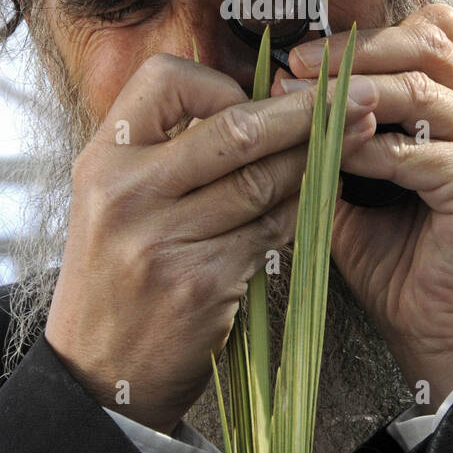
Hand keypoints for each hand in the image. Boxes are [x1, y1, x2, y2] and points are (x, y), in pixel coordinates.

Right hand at [44, 52, 377, 433]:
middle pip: (235, 130)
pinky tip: (322, 195)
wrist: (99, 372)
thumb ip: (165, 150)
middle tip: (353, 95)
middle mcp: (129, 194)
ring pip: (263, 181)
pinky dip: (303, 208)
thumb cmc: (116, 275)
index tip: (253, 98)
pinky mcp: (202, 284)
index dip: (221, 82)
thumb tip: (252, 98)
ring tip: (351, 140)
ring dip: (315, 159)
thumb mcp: (113, 199)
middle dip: (303, 111)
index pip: (166, 79)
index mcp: (105, 159)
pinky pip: (271, 230)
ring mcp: (165, 242)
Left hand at [273, 4, 452, 409]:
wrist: (443, 331)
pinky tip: (332, 153)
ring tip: (305, 97)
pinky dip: (370, 150)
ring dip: (356, 91)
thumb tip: (275, 102)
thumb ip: (331, 141)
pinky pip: (419, 153)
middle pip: (423, 46)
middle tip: (297, 64)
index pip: (421, 37)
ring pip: (420, 91)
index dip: (361, 40)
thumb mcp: (355, 187)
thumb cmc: (401, 261)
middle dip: (353, 52)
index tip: (300, 56)